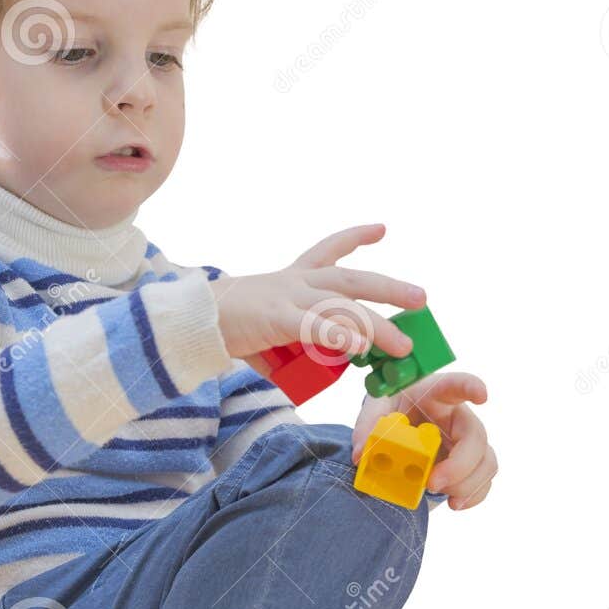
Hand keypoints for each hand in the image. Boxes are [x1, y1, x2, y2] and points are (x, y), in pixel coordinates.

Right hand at [212, 224, 427, 363]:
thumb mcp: (265, 332)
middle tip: (421, 298)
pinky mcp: (277, 318)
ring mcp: (288, 297)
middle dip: (388, 287)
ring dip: (376, 325)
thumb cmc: (223, 326)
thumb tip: (303, 379)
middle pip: (351, 279)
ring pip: (342, 307)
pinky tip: (361, 346)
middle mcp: (295, 282)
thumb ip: (289, 350)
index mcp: (290, 280)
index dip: (356, 237)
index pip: (327, 250)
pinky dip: (340, 336)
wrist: (188, 319)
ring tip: (403, 343)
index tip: (382, 229)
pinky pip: (316, 327)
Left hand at [351, 371, 496, 510]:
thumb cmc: (392, 408)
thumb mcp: (375, 408)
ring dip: (467, 484)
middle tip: (432, 483)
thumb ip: (367, 426)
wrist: (398, 426)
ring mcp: (467, 442)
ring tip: (442, 496)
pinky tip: (454, 503)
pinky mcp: (469, 465)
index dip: (472, 388)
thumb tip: (360, 455)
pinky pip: (483, 481)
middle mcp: (458, 417)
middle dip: (459, 464)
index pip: (457, 385)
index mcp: (436, 395)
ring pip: (486, 462)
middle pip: (476, 436)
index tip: (481, 396)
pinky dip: (473, 496)